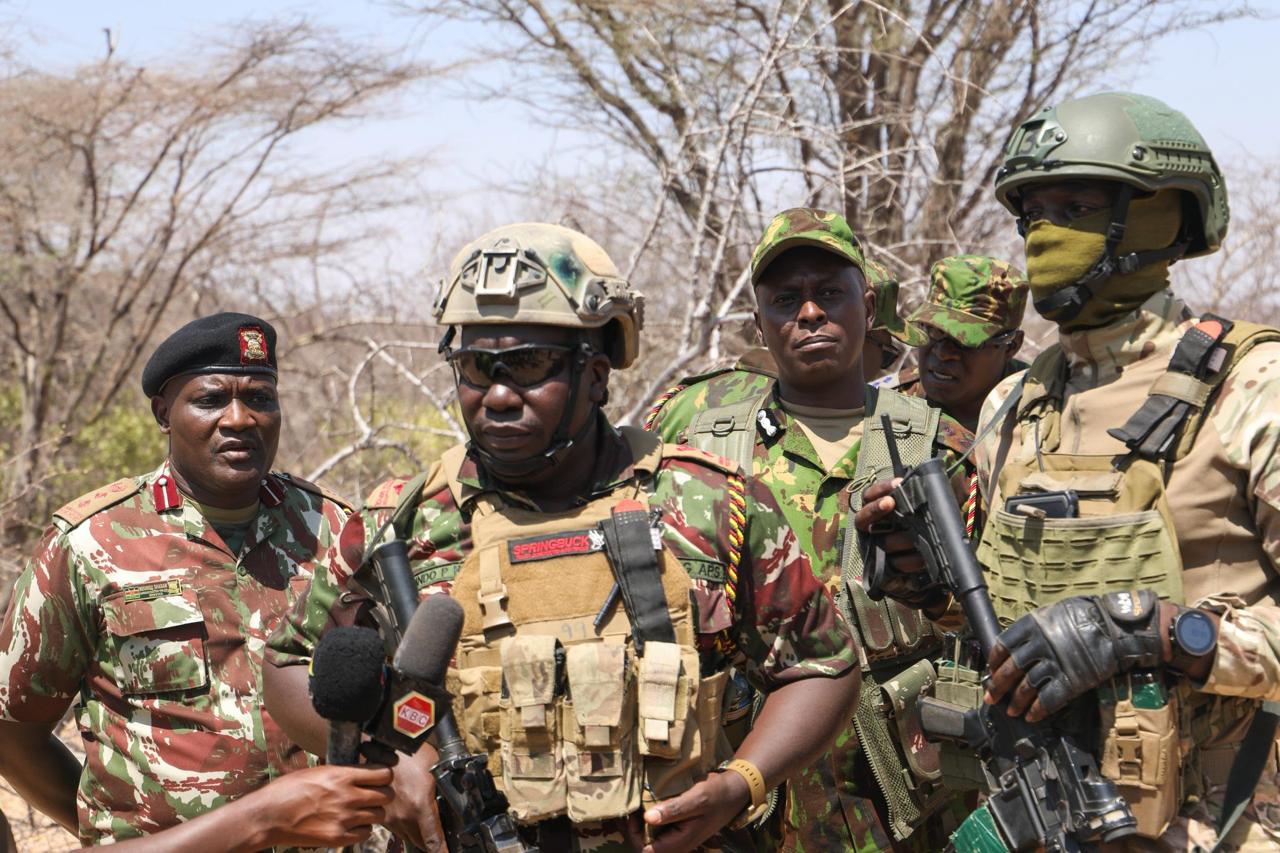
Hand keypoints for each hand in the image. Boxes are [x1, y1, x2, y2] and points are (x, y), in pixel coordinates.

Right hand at [257, 764, 393, 847]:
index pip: (384, 773)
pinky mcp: (338, 838)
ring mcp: (344, 819)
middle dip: (382, 793)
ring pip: (379, 814)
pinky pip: (366, 832)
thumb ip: (341, 772)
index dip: (384, 774)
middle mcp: (348, 796)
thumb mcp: (317, 771)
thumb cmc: (287, 790)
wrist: (268, 816)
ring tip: (359, 809)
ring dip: (372, 811)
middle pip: (387, 795)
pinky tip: (351, 823)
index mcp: (342, 776)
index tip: (379, 776)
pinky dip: (362, 828)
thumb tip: (358, 770)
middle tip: (372, 793)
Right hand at [385, 743, 446, 850]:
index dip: (443, 851)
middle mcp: (403, 817)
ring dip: (419, 835)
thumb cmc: (412, 751)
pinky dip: (406, 826)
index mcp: (420, 808)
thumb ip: (446, 789)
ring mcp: (390, 817)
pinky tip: (412, 817)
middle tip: (443, 840)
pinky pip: (396, 828)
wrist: (384, 743)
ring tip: (429, 828)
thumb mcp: (437, 769)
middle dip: (433, 844)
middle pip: (421, 843)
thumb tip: (456, 801)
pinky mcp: (381, 813)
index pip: (434, 842)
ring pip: (408, 837)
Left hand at [641, 769, 750, 852]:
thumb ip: (674, 809)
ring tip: (636, 804)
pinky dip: (650, 818)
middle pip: (646, 846)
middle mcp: (678, 844)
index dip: (635, 835)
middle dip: (635, 830)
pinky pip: (658, 829)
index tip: (632, 815)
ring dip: (641, 824)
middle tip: (631, 808)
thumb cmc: (717, 795)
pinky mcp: (678, 828)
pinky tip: (646, 803)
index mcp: (681, 842)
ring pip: (651, 837)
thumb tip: (648, 817)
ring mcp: (678, 837)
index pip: (646, 850)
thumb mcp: (697, 799)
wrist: (734, 792)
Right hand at [855, 478, 949, 609]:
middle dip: (877, 510)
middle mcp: (869, 530)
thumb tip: (954, 483)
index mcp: (876, 511)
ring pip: (883, 543)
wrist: (923, 565)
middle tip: (891, 503)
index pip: (870, 495)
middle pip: (863, 519)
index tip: (898, 483)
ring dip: (900, 538)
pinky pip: (894, 565)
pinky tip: (923, 558)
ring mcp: (874, 551)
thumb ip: (934, 499)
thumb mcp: (927, 513)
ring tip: (915, 535)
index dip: (881, 489)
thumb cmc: (921, 530)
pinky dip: (910, 561)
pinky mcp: (883, 571)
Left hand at [985, 590, 1162, 721]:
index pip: (1002, 646)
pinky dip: (1037, 710)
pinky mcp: (1070, 680)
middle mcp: (1038, 645)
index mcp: (1031, 626)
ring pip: (1026, 688)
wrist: (1113, 627)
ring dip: (1016, 702)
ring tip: (1011, 711)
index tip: (991, 669)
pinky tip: (1031, 716)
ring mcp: (1054, 664)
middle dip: (997, 687)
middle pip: (1010, 670)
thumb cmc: (1084, 616)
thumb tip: (1018, 644)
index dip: (994, 661)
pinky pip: (1048, 700)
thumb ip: (1033, 629)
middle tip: (991, 697)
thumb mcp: (1052, 613)